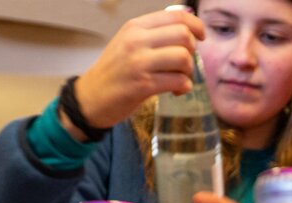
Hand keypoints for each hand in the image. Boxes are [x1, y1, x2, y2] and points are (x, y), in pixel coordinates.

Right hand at [61, 9, 204, 138]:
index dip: (196, 25)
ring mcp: (139, 63)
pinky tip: (176, 90)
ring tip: (179, 78)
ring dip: (188, 71)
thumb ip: (154, 34)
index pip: (176, 16)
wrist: (90, 97)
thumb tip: (188, 26)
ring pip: (184, 58)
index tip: (201, 36)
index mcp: (135, 27)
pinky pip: (179, 81)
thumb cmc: (114, 71)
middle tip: (183, 63)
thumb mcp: (129, 42)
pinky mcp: (143, 85)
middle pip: (184, 36)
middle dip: (192, 51)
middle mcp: (136, 41)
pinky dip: (184, 87)